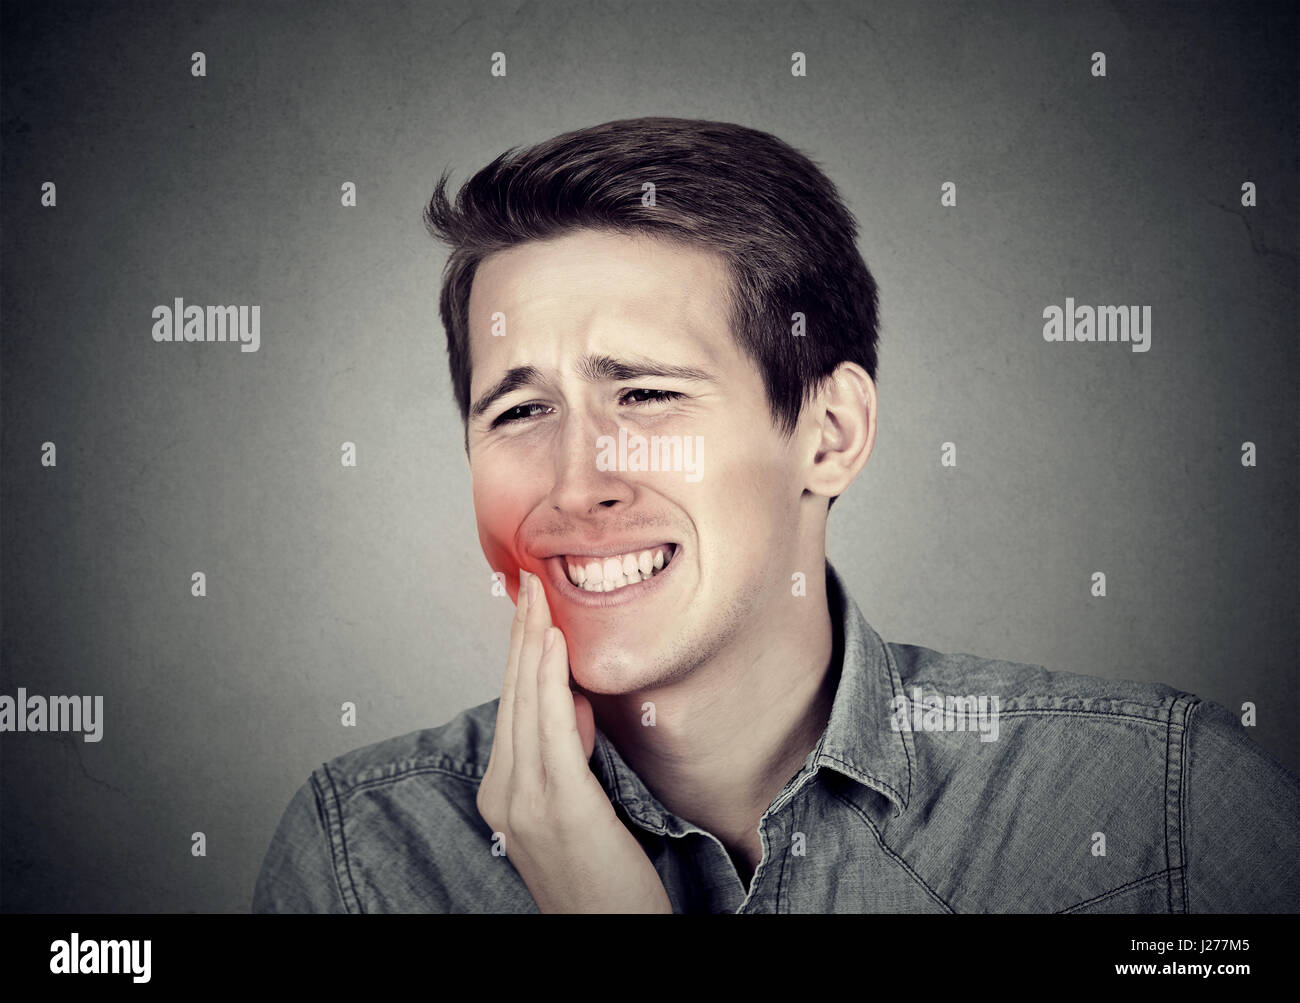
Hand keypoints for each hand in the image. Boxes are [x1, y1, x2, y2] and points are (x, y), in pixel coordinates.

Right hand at [475, 569, 673, 913]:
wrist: (608, 937)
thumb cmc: (602, 877)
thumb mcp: (578, 802)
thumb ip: (568, 751)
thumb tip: (571, 698)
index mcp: (503, 793)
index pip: (510, 706)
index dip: (517, 651)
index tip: (528, 606)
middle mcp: (503, 794)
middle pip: (511, 696)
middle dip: (519, 634)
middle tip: (528, 582)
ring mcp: (525, 803)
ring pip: (525, 704)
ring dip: (531, 643)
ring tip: (539, 596)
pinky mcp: (558, 806)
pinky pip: (550, 730)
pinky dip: (549, 680)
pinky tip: (553, 643)